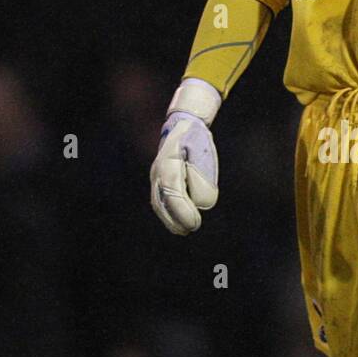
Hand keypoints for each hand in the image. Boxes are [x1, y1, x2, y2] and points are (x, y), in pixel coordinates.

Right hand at [150, 79, 220, 235]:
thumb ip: (202, 179)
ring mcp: (155, 177)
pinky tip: (178, 225)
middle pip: (161, 202)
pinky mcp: (158, 182)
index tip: (195, 222)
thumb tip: (202, 203)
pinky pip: (159, 202)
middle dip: (176, 219)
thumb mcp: (203, 154)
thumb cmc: (195, 140)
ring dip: (171, 220)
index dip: (182, 210)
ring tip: (184, 230)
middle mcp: (157, 171)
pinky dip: (168, 215)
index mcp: (168, 162)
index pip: (172, 191)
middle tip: (191, 228)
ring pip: (159, 204)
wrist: (182, 126)